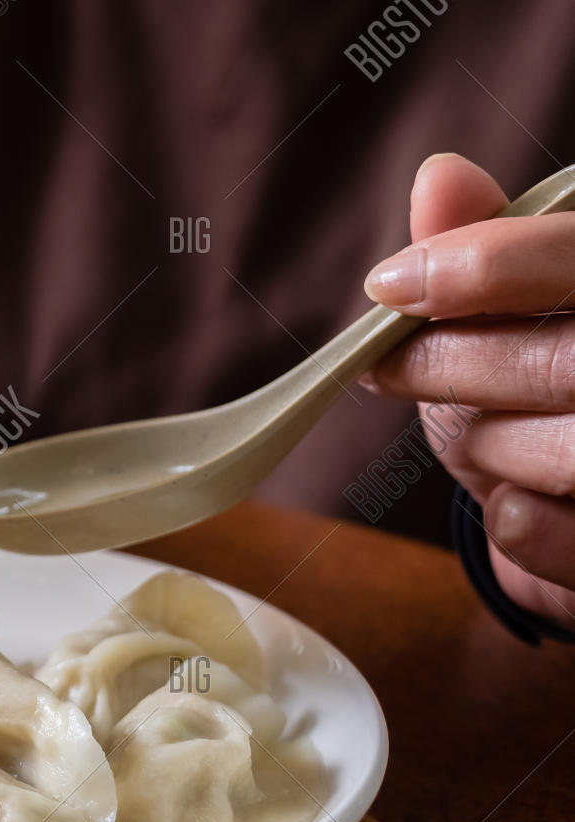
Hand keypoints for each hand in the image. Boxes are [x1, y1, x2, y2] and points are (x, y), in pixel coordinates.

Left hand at [362, 153, 574, 628]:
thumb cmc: (544, 399)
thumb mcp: (509, 318)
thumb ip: (486, 247)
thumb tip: (439, 176)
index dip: (487, 266)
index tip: (387, 285)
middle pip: (569, 359)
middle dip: (459, 365)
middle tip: (396, 370)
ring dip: (490, 445)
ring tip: (480, 438)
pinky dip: (519, 523)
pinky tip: (507, 504)